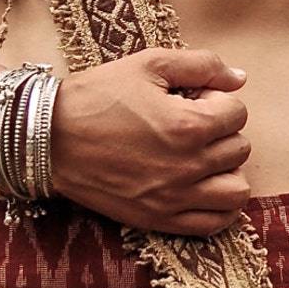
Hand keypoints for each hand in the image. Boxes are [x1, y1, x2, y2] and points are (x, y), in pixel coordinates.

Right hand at [50, 47, 250, 234]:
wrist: (49, 138)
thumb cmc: (97, 97)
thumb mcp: (148, 64)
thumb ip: (201, 64)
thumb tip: (239, 78)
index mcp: (187, 125)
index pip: (238, 113)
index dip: (218, 100)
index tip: (193, 100)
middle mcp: (187, 166)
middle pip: (239, 148)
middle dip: (222, 131)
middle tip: (192, 124)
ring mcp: (174, 198)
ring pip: (237, 190)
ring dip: (229, 170)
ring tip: (205, 158)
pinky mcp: (159, 220)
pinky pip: (214, 223)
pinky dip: (220, 207)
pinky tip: (205, 188)